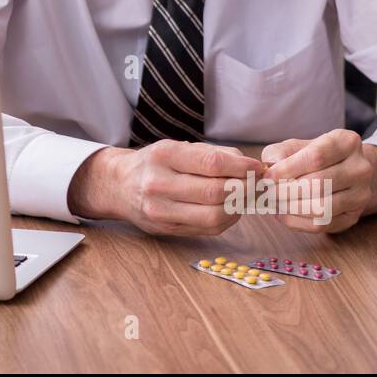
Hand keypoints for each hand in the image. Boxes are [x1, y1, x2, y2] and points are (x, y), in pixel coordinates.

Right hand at [68, 140, 264, 236]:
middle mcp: (159, 183)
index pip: (212, 163)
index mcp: (164, 155)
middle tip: (257, 184)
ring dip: (238, 208)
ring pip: (214, 215)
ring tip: (245, 197)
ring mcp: (161, 210)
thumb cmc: (155, 163)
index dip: (241, 166)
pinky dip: (227, 220)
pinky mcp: (167, 229)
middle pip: (216, 192)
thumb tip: (251, 166)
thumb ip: (214, 154)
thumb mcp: (178, 148)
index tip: (257, 167)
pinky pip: (208, 229)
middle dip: (244, 188)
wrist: (119, 185)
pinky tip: (230, 209)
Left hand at [261, 129, 376, 232]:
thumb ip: (279, 154)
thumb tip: (268, 172)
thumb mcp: (295, 146)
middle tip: (268, 192)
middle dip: (286, 191)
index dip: (287, 169)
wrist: (344, 172)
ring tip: (274, 202)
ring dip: (290, 208)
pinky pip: (322, 224)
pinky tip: (283, 214)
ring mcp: (361, 194)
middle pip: (318, 184)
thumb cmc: (313, 156)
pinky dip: (296, 222)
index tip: (268, 177)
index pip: (316, 157)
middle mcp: (360, 168)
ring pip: (321, 207)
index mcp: (347, 142)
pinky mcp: (353, 216)